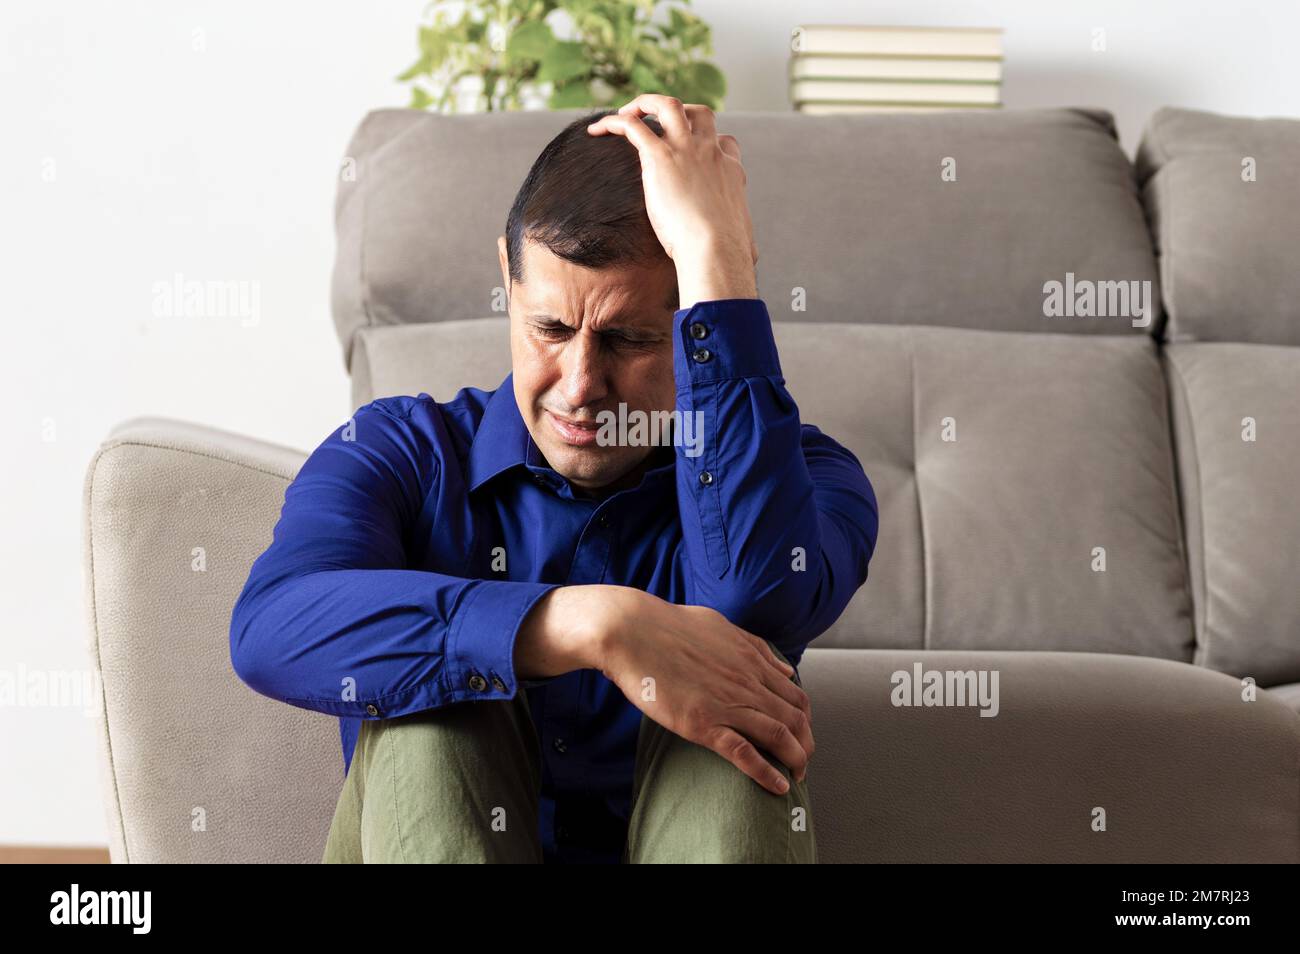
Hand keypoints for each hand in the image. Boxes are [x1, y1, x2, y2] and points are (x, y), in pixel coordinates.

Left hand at [587, 94, 757, 305]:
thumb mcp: (744, 240)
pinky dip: (613, 122)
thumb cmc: (728, 253)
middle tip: (659, 122)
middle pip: (700, 113)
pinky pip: (632, 125)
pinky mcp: (660, 155)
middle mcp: (711, 152)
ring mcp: (686, 149)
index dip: (711, 143)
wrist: (715, 248)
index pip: (725, 143)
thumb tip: (751, 255)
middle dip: (681, 111)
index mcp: (730, 171)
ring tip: (627, 113)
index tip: (696, 155)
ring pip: (667, 105)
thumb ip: (744, 240)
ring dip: (646, 104)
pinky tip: (598, 130)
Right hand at [590, 586, 813, 794]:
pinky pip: (744, 753)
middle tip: (801, 762)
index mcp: (752, 660)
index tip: (801, 735)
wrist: (632, 631)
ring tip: (796, 776)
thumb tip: (785, 668)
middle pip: (795, 720)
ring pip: (779, 736)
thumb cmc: (669, 625)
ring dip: (794, 760)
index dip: (805, 721)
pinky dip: (766, 773)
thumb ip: (756, 648)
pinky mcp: (703, 723)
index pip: (796, 696)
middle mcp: (747, 682)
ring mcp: (727, 704)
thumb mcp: (722, 627)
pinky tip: (777, 787)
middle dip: (805, 745)